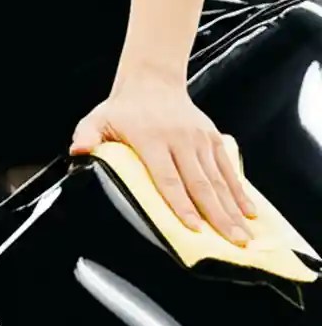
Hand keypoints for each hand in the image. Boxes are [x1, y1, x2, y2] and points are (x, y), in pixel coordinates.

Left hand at [70, 76, 256, 245]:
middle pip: (200, 184)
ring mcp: (200, 139)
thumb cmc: (123, 108)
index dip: (181, 204)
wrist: (153, 81)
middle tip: (232, 244)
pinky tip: (249, 213)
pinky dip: (240, 192)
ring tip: (244, 237)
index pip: (168, 178)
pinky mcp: (213, 138)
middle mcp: (180, 140)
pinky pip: (228, 168)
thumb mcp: (98, 119)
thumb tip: (77, 152)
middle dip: (217, 216)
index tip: (193, 228)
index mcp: (152, 140)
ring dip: (232, 209)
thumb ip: (87, 136)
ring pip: (218, 180)